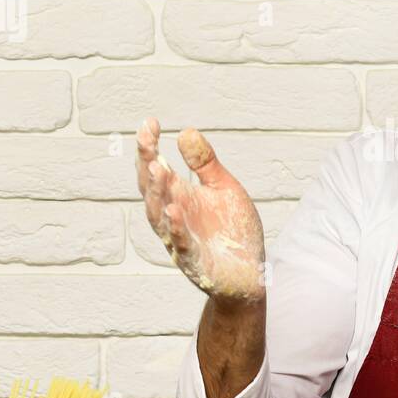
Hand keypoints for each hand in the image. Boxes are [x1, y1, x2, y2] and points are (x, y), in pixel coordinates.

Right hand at [135, 117, 265, 301]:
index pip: (155, 170)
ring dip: (158, 195)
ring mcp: (181, 242)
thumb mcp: (224, 189)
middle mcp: (173, 219)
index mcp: (178, 197)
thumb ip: (206, 164)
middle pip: (152, 193)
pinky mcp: (196, 263)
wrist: (249, 274)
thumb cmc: (232, 231)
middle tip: (149, 147)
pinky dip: (177, 230)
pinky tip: (175, 211)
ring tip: (158, 171)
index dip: (149, 148)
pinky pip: (182, 246)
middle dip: (148, 170)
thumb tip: (186, 132)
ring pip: (161, 219)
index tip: (150, 123)